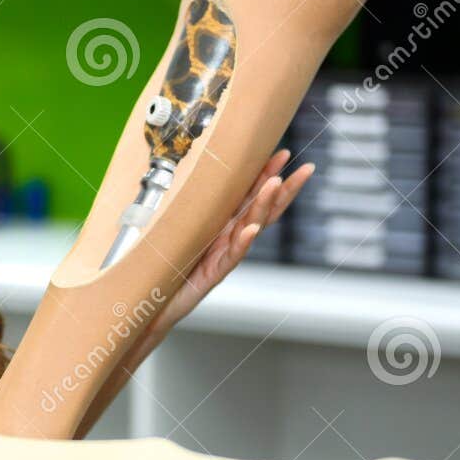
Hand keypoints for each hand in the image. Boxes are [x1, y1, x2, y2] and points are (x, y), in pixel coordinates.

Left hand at [129, 148, 311, 359]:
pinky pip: (231, 257)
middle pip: (262, 209)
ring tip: (276, 184)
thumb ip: (191, 210)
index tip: (283, 153)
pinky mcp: (212, 274)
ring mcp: (222, 256)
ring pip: (249, 227)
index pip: (250, 196)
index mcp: (221, 225)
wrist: (154, 305)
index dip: (267, 175)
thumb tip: (186, 172)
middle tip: (304, 169)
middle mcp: (227, 238)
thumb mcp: (180, 231)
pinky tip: (251, 230)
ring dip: (264, 205)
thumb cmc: (166, 267)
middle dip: (283, 188)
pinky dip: (242, 242)